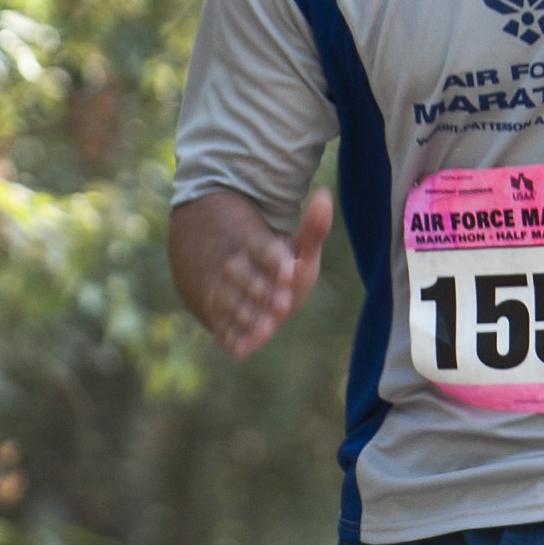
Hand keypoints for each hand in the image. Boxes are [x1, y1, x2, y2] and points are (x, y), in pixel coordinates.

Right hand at [176, 190, 332, 357]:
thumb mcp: (294, 248)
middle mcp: (234, 270)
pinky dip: (231, 338)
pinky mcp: (217, 317)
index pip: (263, 250)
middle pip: (245, 278)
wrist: (229, 282)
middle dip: (263, 291)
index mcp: (255, 247)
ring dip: (247, 316)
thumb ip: (311, 229)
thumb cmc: (274, 267)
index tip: (290, 269)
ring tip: (267, 328)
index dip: (274, 260)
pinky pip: (222, 327)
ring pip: (230, 302)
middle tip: (284, 304)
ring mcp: (223, 293)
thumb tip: (326, 195)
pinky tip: (243, 349)